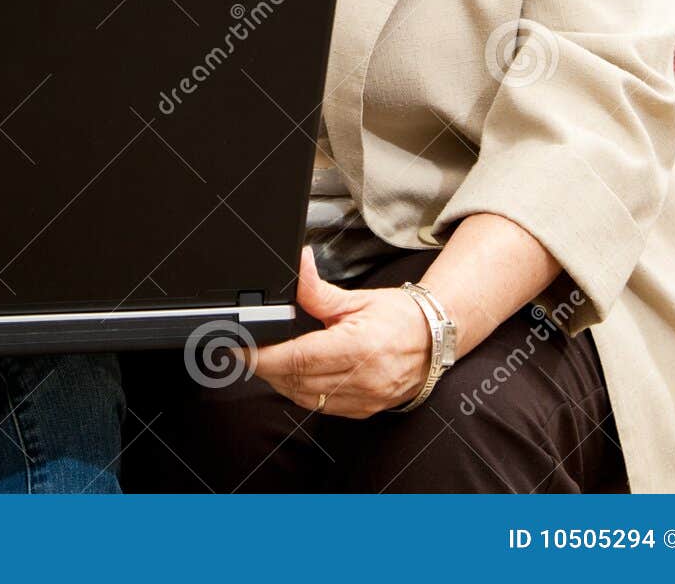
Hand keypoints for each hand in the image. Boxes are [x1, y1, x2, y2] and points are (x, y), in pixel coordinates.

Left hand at [247, 247, 432, 417]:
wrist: (434, 340)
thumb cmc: (398, 316)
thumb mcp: (356, 298)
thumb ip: (317, 290)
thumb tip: (297, 264)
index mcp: (357, 348)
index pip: (296, 359)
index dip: (262, 357)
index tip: (240, 350)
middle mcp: (361, 378)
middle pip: (295, 381)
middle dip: (265, 368)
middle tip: (245, 353)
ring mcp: (364, 399)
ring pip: (304, 398)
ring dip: (279, 382)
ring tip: (265, 362)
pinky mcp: (364, 410)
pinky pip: (321, 407)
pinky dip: (300, 393)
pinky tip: (292, 377)